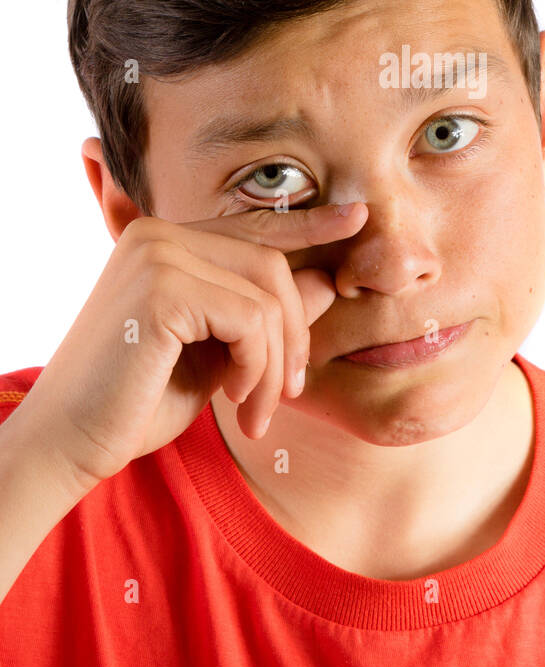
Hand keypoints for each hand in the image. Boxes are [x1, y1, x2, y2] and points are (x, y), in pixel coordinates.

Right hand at [16, 204, 366, 492]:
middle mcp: (158, 234)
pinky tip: (235, 401)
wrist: (66, 447)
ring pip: (268, 296)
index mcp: (163, 242)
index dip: (309, 223)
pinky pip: (251, 319)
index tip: (357, 219)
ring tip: (257, 412)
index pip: (252, 226)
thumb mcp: (215, 357)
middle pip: (272, 264)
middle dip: (293, 335)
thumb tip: (326, 283)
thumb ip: (262, 318)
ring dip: (276, 364)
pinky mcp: (162, 287)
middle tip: (286, 395)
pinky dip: (257, 368)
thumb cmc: (133, 406)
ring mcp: (157, 254)